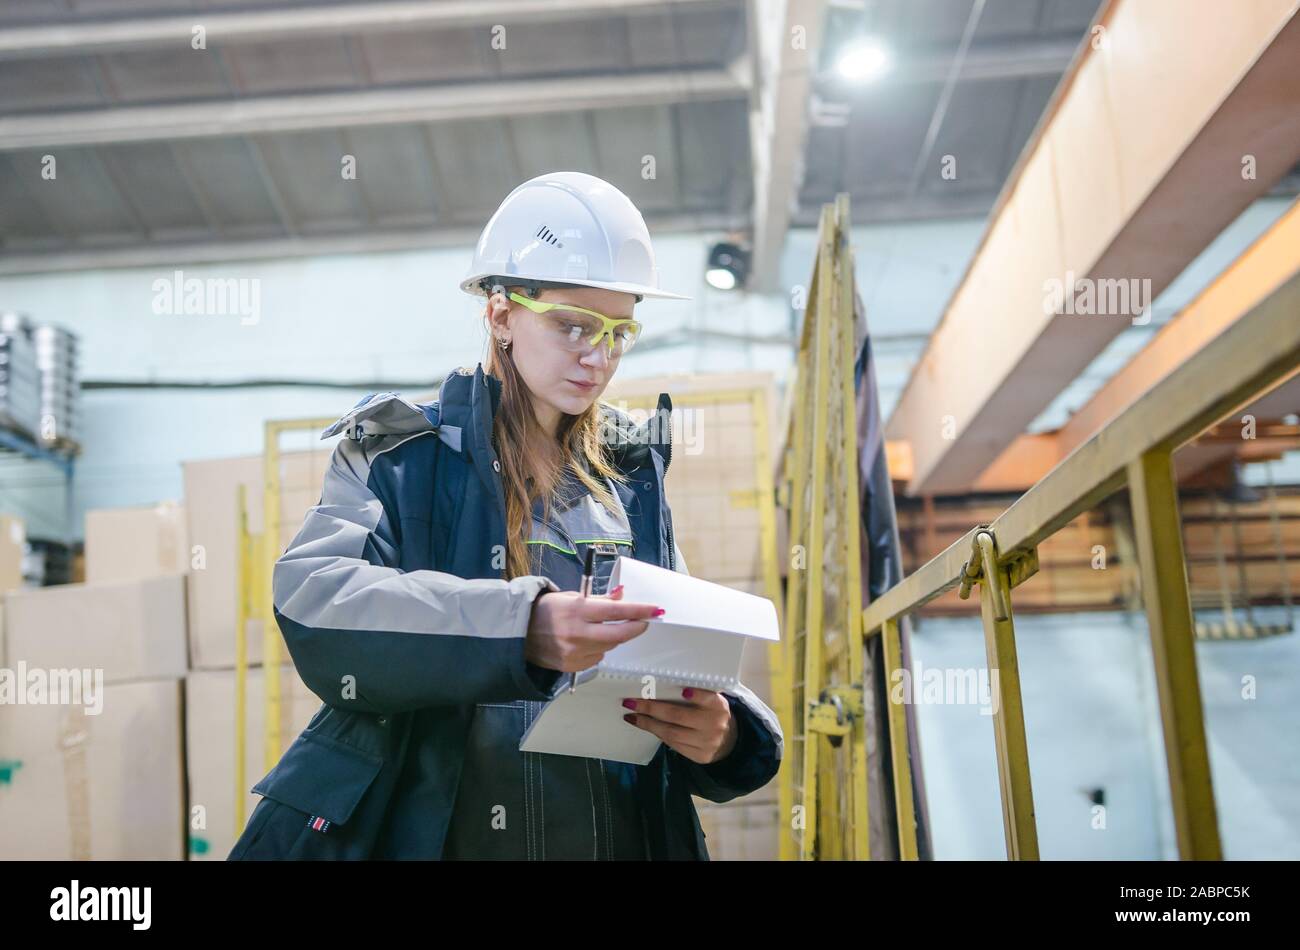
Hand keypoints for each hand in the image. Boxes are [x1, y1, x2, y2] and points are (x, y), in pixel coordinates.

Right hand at [525, 584, 662, 672]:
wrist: (518, 634)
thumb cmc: (546, 611)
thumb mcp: (571, 597)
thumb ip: (599, 599)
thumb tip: (623, 596)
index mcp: (577, 610)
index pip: (616, 611)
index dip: (640, 611)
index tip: (656, 610)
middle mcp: (576, 633)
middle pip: (619, 635)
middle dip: (636, 628)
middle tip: (644, 621)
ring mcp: (574, 653)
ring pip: (609, 647)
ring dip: (613, 637)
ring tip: (599, 628)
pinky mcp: (572, 667)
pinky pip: (597, 658)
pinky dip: (598, 649)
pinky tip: (585, 641)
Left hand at [622, 687, 738, 764]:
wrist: (730, 741)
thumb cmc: (712, 714)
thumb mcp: (712, 702)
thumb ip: (697, 695)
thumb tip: (661, 686)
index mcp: (719, 706)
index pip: (709, 699)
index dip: (697, 695)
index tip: (684, 691)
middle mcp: (714, 725)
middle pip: (679, 716)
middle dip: (652, 708)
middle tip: (631, 702)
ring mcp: (706, 742)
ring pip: (672, 733)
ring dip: (648, 723)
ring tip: (631, 716)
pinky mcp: (699, 756)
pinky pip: (673, 744)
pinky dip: (657, 733)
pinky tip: (644, 725)